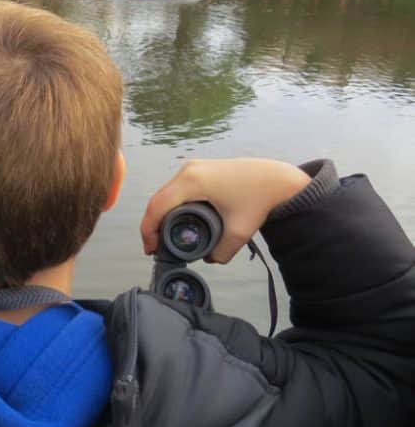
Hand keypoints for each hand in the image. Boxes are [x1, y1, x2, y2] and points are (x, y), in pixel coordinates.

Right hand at [141, 158, 310, 262]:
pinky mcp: (197, 169)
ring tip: (162, 236)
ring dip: (159, 214)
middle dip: (151, 224)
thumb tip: (207, 258)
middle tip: (155, 247)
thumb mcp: (239, 233)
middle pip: (158, 199)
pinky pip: (175, 188)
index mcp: (192, 182)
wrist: (277, 179)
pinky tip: (173, 219)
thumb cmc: (259, 200)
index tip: (151, 250)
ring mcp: (191, 167)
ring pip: (165, 193)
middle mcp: (187, 170)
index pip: (158, 206)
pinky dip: (170, 205)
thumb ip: (220, 252)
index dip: (149, 230)